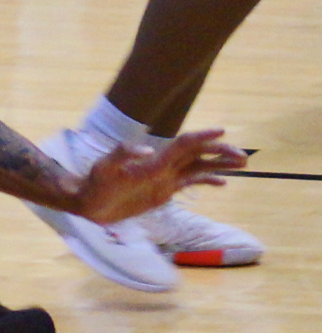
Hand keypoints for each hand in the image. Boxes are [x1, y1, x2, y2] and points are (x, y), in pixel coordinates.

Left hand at [70, 129, 246, 223]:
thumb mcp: (104, 167)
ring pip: (199, 168)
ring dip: (219, 165)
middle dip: (220, 152)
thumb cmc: (95, 183)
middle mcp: (164, 167)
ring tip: (242, 163)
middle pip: (198, 154)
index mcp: (155, 160)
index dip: (203, 136)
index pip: (185, 144)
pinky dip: (207, 182)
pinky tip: (222, 183)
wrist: (88, 202)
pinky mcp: (163, 192)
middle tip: (243, 156)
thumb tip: (147, 150)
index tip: (222, 130)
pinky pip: (190, 184)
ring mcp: (165, 179)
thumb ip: (122, 155)